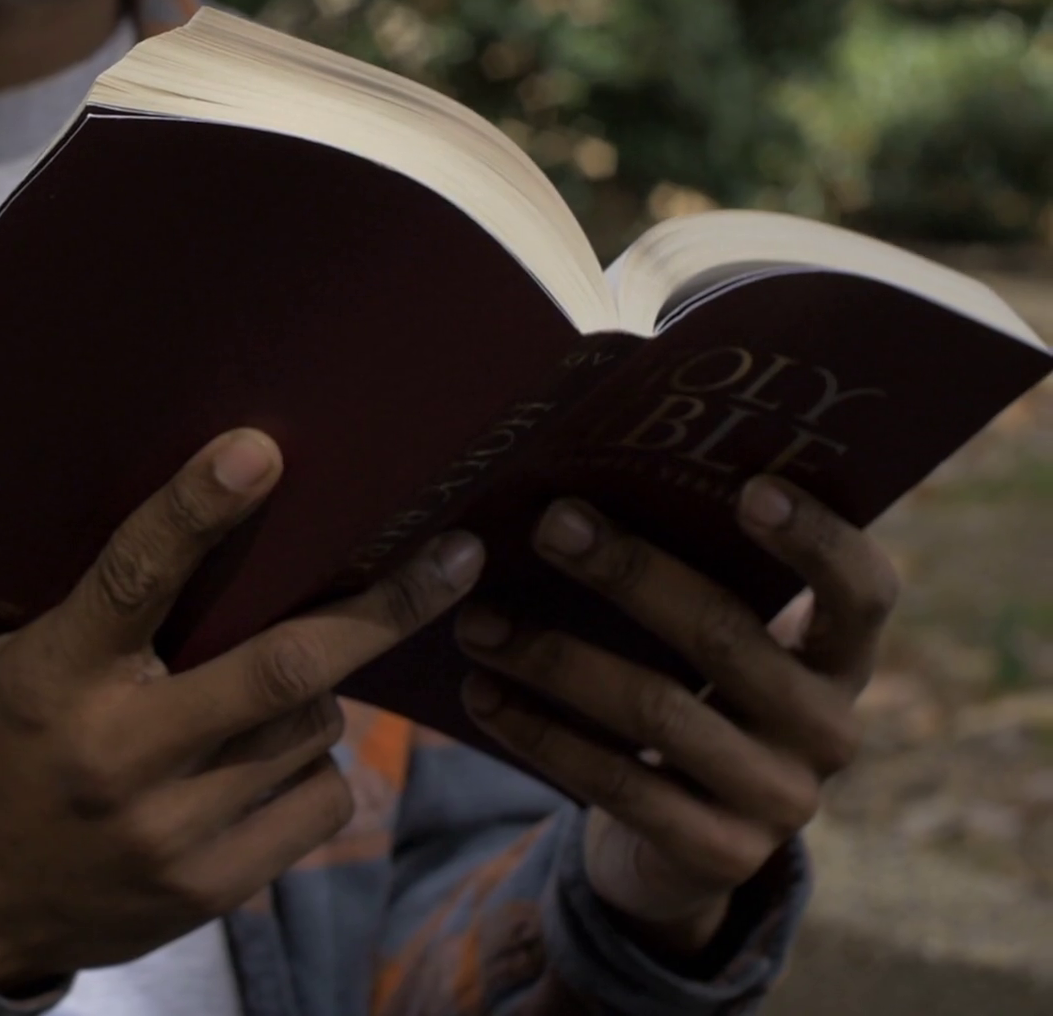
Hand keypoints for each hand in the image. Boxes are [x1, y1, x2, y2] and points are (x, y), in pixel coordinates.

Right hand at [0, 429, 484, 989]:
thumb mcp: (5, 659)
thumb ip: (83, 601)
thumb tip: (189, 508)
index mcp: (55, 678)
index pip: (133, 579)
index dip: (198, 509)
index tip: (261, 449)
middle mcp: (118, 753)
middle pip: (281, 667)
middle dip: (381, 607)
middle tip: (454, 556)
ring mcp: (169, 830)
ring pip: (312, 728)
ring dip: (321, 689)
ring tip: (282, 681)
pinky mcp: (209, 887)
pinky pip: (320, 801)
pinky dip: (316, 765)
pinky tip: (274, 758)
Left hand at [452, 477, 893, 955]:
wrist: (680, 842)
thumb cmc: (690, 696)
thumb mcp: (713, 645)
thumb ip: (694, 577)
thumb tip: (580, 491)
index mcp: (840, 658)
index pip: (862, 592)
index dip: (817, 540)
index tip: (751, 487)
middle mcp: (828, 729)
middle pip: (727, 635)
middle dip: (628, 572)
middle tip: (550, 524)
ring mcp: (779, 799)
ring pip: (657, 708)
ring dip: (554, 657)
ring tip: (477, 621)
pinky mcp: (718, 853)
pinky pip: (617, 782)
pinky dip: (540, 733)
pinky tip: (482, 695)